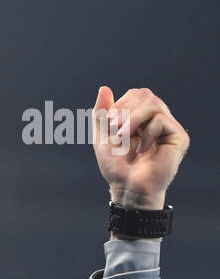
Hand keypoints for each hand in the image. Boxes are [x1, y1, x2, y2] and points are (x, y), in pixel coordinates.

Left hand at [92, 86, 189, 208]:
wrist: (127, 190)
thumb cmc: (117, 168)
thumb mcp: (102, 138)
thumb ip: (101, 114)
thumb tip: (104, 87)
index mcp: (143, 118)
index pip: (136, 94)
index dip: (121, 105)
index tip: (109, 125)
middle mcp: (158, 119)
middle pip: (145, 94)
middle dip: (125, 110)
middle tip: (115, 131)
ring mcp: (169, 128)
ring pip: (153, 103)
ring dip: (133, 119)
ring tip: (123, 137)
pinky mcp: (179, 137)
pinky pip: (161, 119)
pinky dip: (146, 133)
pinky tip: (143, 150)